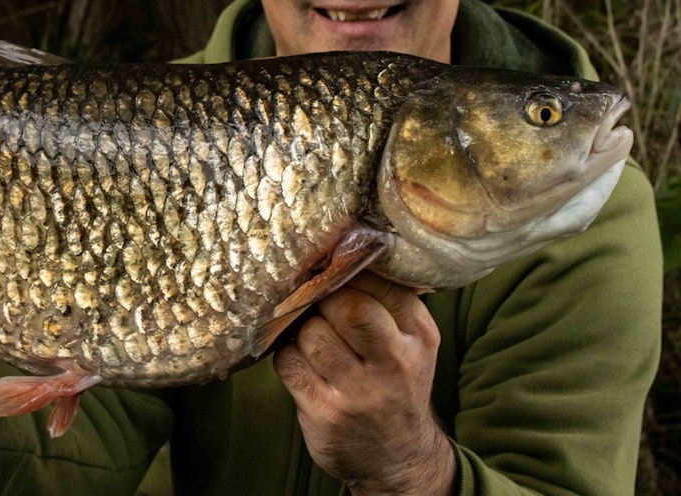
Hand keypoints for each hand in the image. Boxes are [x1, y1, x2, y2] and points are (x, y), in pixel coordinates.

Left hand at [273, 272, 454, 495]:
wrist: (400, 459)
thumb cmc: (397, 383)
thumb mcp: (412, 341)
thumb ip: (387, 297)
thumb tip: (344, 245)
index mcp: (418, 335)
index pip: (377, 282)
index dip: (344, 270)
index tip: (328, 267)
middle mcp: (394, 362)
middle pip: (345, 305)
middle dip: (322, 297)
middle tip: (315, 301)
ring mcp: (358, 391)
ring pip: (311, 332)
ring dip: (302, 329)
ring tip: (311, 337)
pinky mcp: (324, 412)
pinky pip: (288, 362)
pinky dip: (286, 355)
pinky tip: (300, 361)